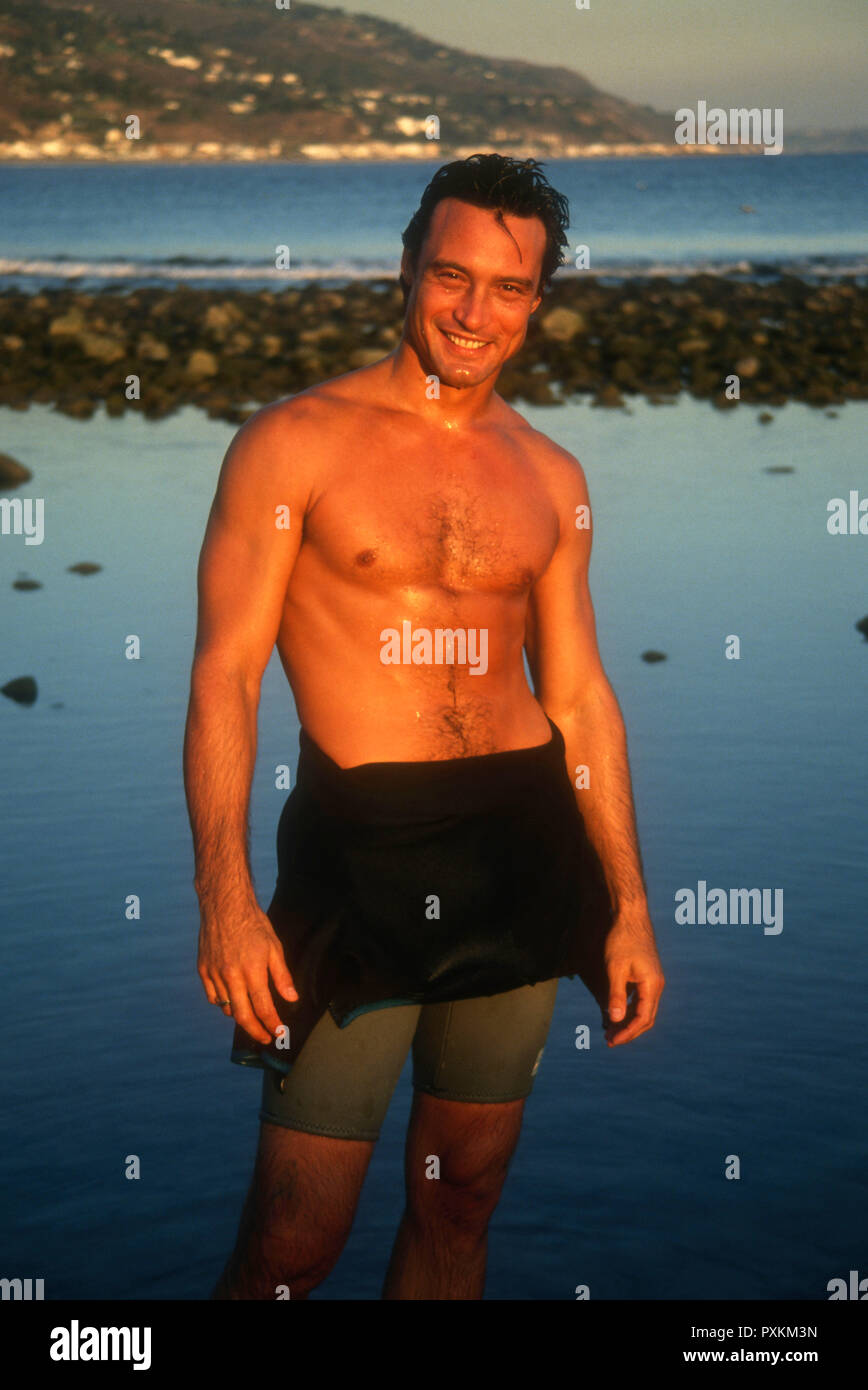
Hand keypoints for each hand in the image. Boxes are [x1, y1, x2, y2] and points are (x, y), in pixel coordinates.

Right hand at [197, 894, 297, 1045]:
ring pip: (226, 1007)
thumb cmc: (253, 924)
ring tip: (252, 1016)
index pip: (263, 1007)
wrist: (224, 905)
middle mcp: (231, 976)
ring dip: (240, 1016)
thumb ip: (282, 976)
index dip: (272, 1024)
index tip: (279, 1033)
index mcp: (252, 970)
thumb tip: (292, 999)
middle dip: (256, 1031)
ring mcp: (214, 973)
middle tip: (266, 1038)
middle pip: (242, 1016)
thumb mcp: (274, 947)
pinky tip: (233, 1000)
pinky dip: (223, 1003)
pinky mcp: (203, 969)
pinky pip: (213, 996)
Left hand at [603, 912, 664, 1047]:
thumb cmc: (622, 940)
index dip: (627, 1032)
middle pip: (645, 1018)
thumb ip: (616, 995)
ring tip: (609, 1031)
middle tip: (609, 1040)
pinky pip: (639, 999)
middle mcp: (656, 985)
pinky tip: (614, 1012)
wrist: (631, 915)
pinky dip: (628, 1009)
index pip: (642, 1019)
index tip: (611, 1040)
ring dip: (627, 1021)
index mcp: (652, 985)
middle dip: (628, 1031)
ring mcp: (652, 980)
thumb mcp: (615, 968)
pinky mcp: (646, 975)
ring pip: (643, 1009)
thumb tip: (614, 1020)